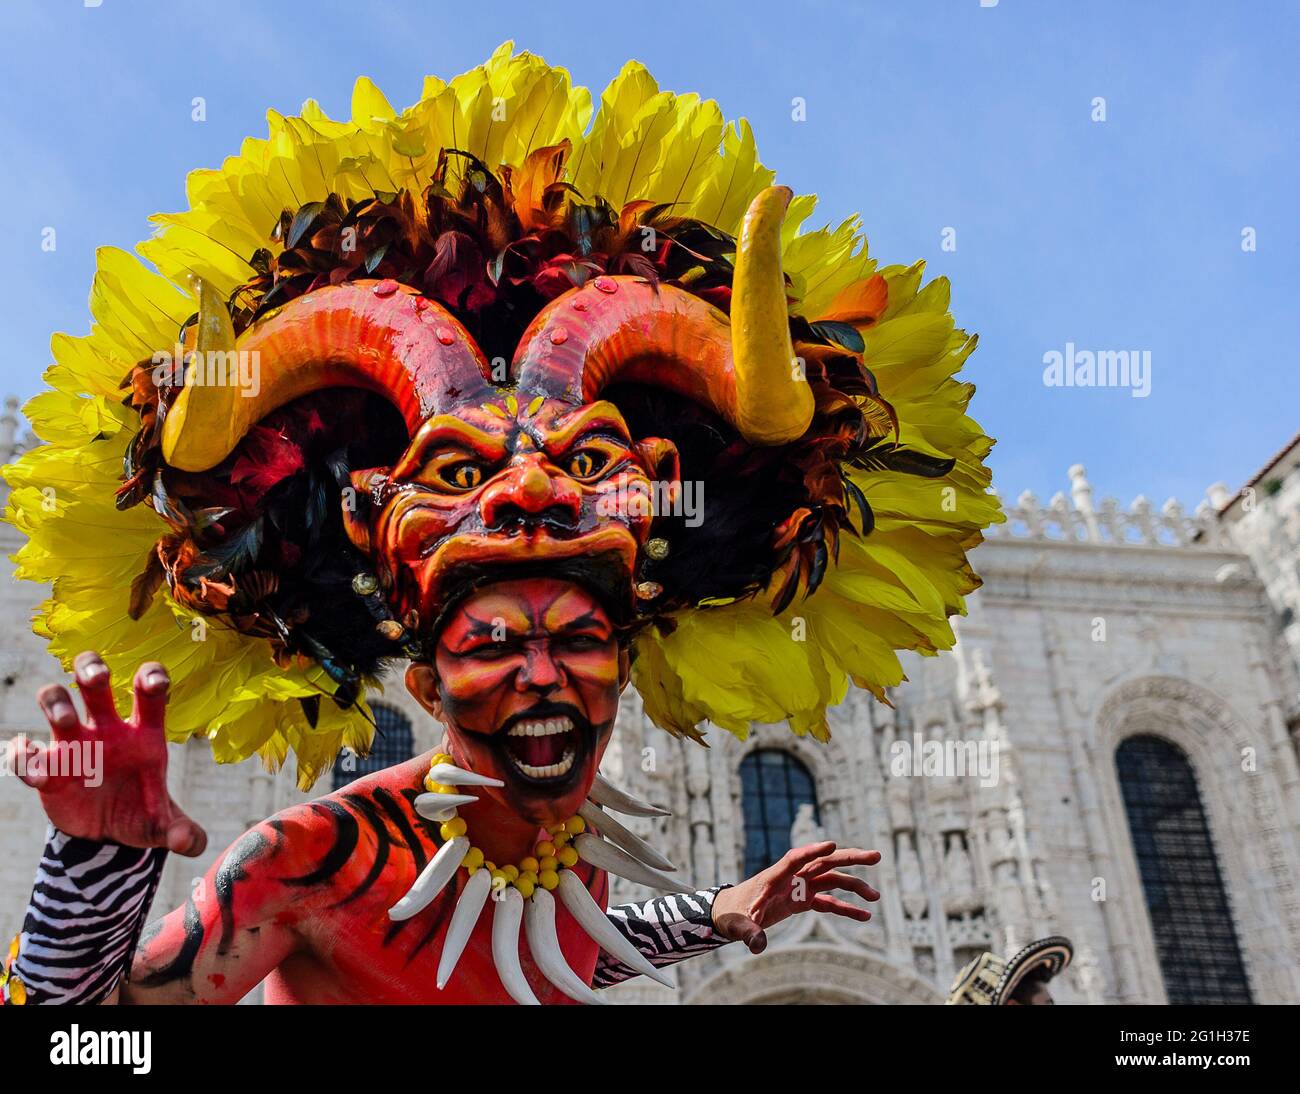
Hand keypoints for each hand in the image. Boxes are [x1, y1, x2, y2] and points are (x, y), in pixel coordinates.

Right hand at [3, 651, 206, 855]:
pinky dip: (26, 758)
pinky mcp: (48, 769)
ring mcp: (74, 745)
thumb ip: (182, 833)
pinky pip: (26, 754)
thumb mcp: (164, 826)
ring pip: (54, 701)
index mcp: (143, 734)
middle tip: (94, 677)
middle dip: (91, 669)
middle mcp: (106, 730)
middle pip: (93, 680)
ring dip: (55, 704)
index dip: (151, 677)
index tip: (151, 682)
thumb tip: (188, 843)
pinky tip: (41, 775)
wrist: (108, 839)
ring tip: (65, 722)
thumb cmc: (141, 814)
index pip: (149, 692)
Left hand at [711, 841, 879, 953]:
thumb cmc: (732, 914)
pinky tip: (865, 915)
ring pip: (832, 880)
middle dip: (849, 858)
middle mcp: (791, 878)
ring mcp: (800, 887)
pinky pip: (829, 902)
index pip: (795, 858)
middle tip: (875, 856)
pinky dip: (846, 908)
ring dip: (854, 885)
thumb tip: (758, 947)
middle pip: (823, 862)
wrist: (732, 913)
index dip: (813, 851)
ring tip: (876, 896)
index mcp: (774, 877)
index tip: (832, 845)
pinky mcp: (804, 900)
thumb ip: (749, 932)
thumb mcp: (737, 924)